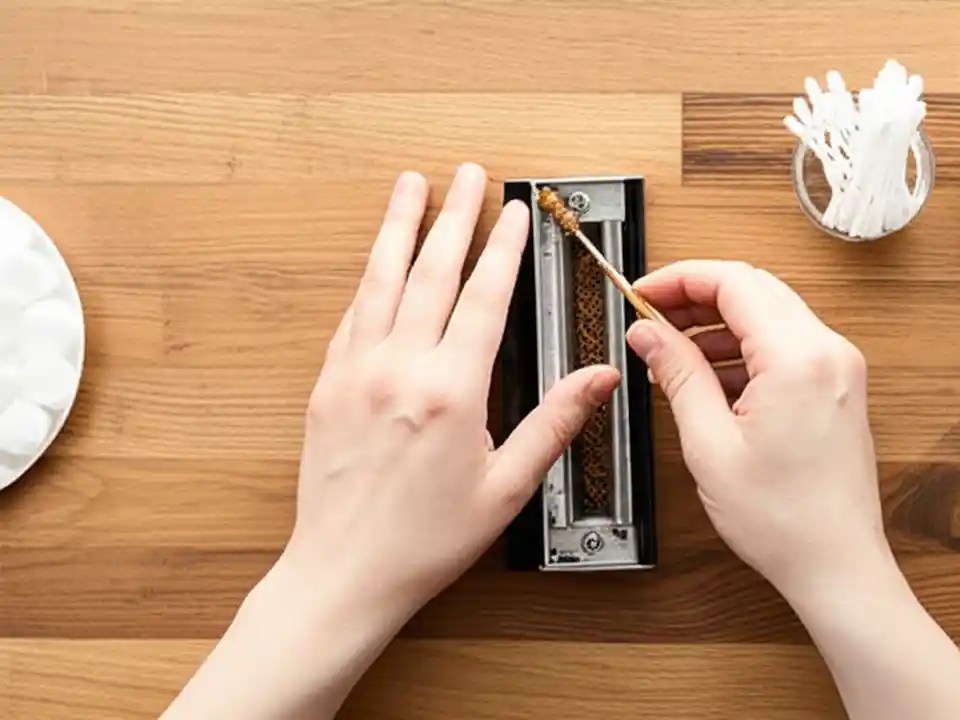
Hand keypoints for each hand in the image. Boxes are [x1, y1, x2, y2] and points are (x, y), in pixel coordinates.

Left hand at [284, 166, 618, 620]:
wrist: (343, 573)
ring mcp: (355, 373)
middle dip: (455, 216)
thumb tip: (599, 378)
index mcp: (449, 392)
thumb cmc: (424, 541)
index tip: (513, 212)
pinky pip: (351, 315)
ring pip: (381, 280)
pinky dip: (369, 278)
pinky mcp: (327, 386)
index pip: (484, 297)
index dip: (503, 248)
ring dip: (399, 227)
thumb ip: (554, 423)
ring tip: (411, 186)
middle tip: (468, 174)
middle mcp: (398, 371)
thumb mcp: (507, 488)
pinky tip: (378, 261)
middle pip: (432, 272)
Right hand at [626, 260, 887, 599]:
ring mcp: (839, 368)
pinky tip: (709, 380)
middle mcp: (828, 353)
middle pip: (754, 289)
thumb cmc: (786, 522)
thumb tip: (648, 333)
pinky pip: (787, 345)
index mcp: (798, 360)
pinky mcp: (839, 386)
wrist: (837, 565)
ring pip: (770, 315)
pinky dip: (745, 350)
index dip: (679, 279)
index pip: (733, 282)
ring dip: (719, 325)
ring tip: (673, 355)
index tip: (643, 292)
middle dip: (696, 297)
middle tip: (651, 319)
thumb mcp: (710, 445)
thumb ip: (677, 375)